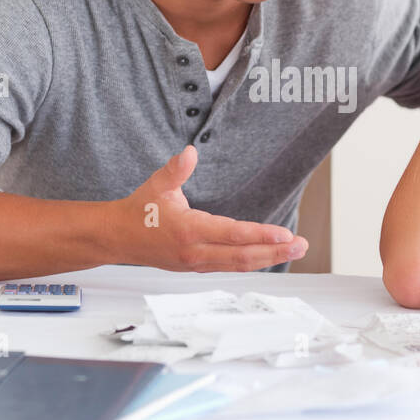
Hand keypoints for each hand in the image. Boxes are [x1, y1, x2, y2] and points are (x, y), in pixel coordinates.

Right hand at [111, 146, 306, 271]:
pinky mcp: (197, 267)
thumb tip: (189, 152)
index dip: (261, 235)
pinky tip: (270, 255)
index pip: (232, 235)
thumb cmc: (139, 210)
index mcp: (188, 230)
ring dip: (269, 258)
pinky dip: (253, 262)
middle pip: (243, 256)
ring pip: (239, 265)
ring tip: (295, 249)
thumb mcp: (156, 185)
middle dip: (275, 251)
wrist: (117, 238)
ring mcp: (197, 263)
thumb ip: (175, 170)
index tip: (285, 234)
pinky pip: (230, 266)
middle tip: (302, 244)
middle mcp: (195, 252)